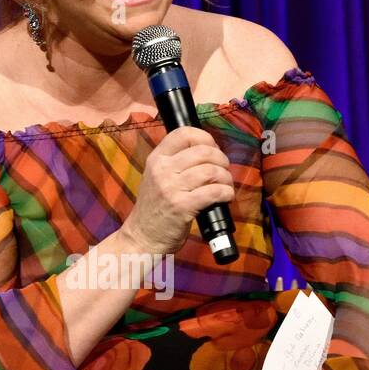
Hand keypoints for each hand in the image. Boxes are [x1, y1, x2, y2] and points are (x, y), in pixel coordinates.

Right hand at [122, 126, 234, 256]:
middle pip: (203, 151)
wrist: (142, 236)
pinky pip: (213, 192)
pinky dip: (226, 192)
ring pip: (211, 171)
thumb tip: (208, 151)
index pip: (184, 133)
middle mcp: (162, 170)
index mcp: (157, 159)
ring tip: (225, 185)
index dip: (205, 137)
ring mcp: (171, 188)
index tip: (213, 149)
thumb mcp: (156, 177)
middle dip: (221, 159)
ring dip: (225, 177)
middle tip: (223, 170)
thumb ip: (175, 162)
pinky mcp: (182, 206)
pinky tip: (226, 196)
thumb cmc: (155, 207)